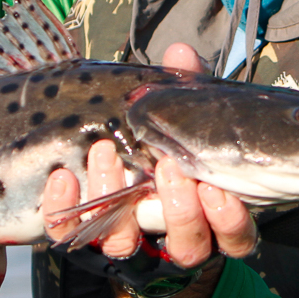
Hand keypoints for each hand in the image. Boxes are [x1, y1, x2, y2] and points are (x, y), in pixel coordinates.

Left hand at [42, 43, 256, 264]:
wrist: (122, 169)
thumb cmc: (169, 146)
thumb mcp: (185, 117)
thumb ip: (187, 90)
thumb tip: (179, 51)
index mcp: (212, 213)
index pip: (234, 236)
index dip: (227, 219)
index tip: (213, 188)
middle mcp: (176, 236)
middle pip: (187, 246)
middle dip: (179, 210)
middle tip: (166, 167)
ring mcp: (131, 239)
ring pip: (127, 245)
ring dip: (118, 205)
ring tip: (107, 154)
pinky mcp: (87, 236)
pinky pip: (72, 235)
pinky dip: (65, 210)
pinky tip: (63, 178)